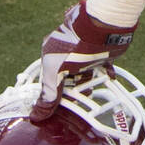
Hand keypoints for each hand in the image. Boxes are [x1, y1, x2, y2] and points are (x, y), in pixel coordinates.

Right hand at [30, 0, 136, 121]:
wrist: (103, 28)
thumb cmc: (76, 46)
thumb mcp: (57, 72)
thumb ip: (49, 93)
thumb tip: (37, 115)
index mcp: (50, 54)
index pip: (49, 81)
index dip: (54, 96)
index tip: (60, 110)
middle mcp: (65, 52)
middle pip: (66, 78)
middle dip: (72, 90)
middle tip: (78, 103)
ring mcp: (82, 52)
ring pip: (83, 73)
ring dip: (87, 83)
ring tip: (91, 92)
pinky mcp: (98, 52)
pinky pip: (101, 66)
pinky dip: (103, 74)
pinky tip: (108, 79)